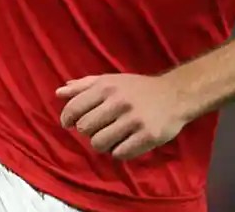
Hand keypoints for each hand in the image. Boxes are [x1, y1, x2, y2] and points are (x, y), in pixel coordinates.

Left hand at [56, 73, 188, 160]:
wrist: (175, 94)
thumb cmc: (137, 88)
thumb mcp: (110, 81)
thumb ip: (83, 86)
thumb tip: (59, 92)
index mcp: (106, 87)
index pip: (74, 108)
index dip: (67, 119)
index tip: (69, 124)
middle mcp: (119, 102)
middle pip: (85, 128)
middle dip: (88, 131)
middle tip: (98, 128)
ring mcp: (134, 120)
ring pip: (100, 143)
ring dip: (103, 144)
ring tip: (112, 136)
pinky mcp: (148, 136)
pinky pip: (120, 153)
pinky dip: (119, 152)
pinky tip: (126, 142)